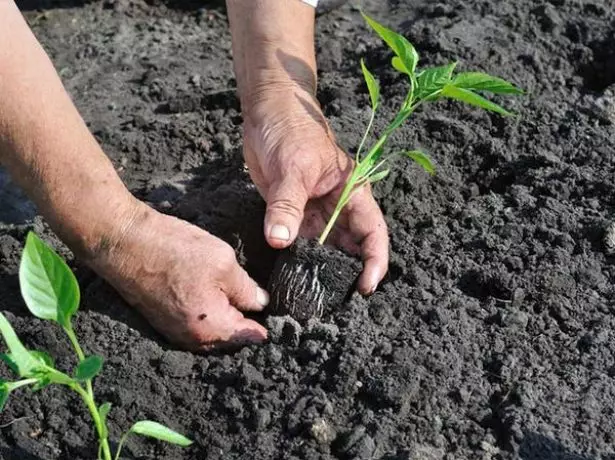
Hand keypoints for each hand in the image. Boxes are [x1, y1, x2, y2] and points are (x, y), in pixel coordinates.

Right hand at [91, 203, 268, 350]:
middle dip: (248, 323)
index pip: (251, 336)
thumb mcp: (223, 262)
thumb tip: (262, 303)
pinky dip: (210, 315)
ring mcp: (175, 332)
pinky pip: (197, 325)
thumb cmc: (173, 250)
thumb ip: (247, 289)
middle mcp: (193, 339)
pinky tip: (217, 295)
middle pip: (232, 338)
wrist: (123, 241)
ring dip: (229, 319)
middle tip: (264, 303)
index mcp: (211, 328)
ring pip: (214, 332)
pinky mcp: (164, 320)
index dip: (268, 324)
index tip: (282, 316)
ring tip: (243, 298)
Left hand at [242, 84, 388, 293]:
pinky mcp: (294, 214)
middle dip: (348, 274)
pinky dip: (298, 261)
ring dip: (321, 270)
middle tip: (334, 302)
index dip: (375, 262)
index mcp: (353, 192)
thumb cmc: (290, 130)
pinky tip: (292, 278)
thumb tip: (280, 241)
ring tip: (313, 297)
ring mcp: (316, 212)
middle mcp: (338, 207)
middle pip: (352, 248)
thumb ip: (286, 205)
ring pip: (326, 250)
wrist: (267, 112)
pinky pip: (300, 243)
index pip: (373, 234)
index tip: (365, 288)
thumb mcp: (292, 167)